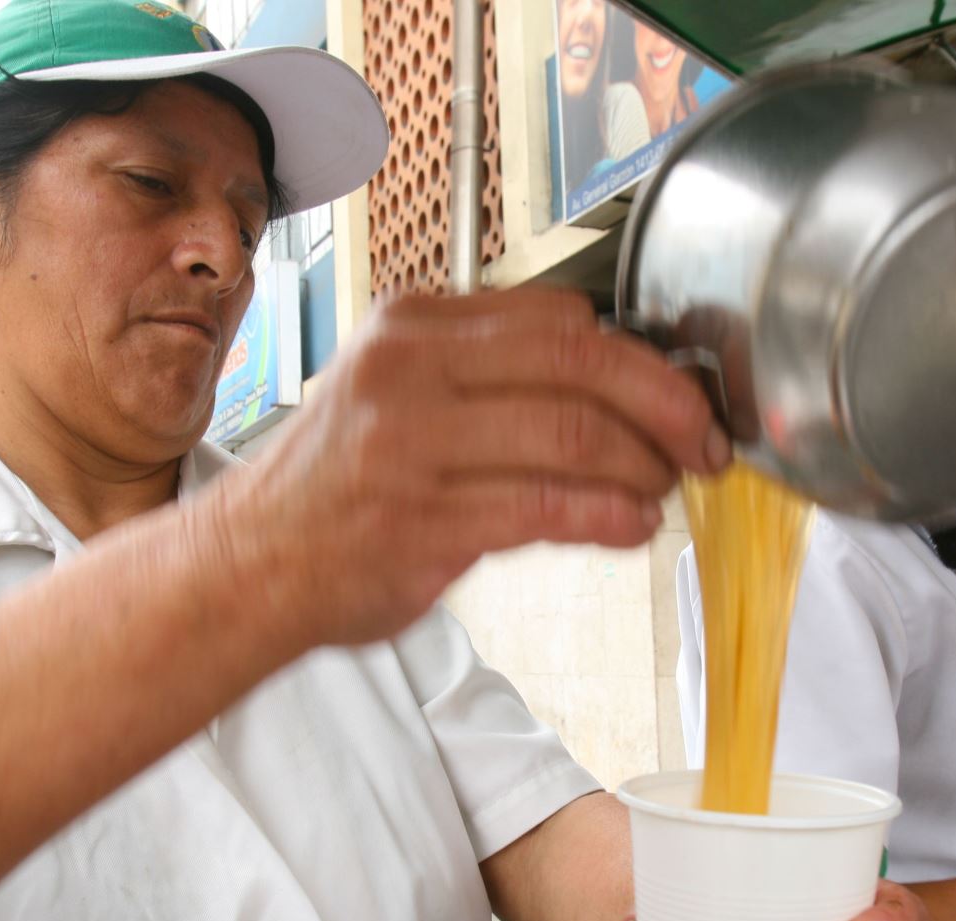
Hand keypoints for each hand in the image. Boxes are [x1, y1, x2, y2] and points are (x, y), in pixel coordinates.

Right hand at [222, 288, 727, 647]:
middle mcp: (409, 370)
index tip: (681, 398)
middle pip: (580, 362)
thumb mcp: (399, 392)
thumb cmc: (341, 485)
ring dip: (643, 468)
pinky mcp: (422, 521)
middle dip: (666, 405)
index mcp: (412, 326)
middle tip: (705, 444)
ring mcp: (411, 445)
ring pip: (573, 434)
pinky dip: (610, 517)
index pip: (560, 319)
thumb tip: (626, 386)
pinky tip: (634, 528)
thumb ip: (493, 376)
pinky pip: (547, 508)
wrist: (250, 566)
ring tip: (663, 492)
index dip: (641, 360)